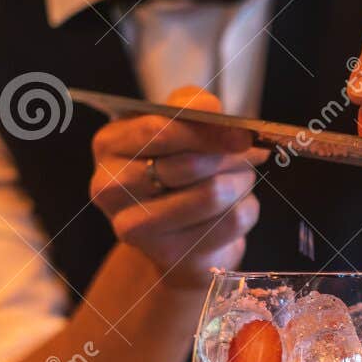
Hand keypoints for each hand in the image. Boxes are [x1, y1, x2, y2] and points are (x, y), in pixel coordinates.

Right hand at [88, 87, 262, 287]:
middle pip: (189, 165)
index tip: (242, 131)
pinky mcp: (169, 255)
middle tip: (252, 153)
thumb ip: (189, 106)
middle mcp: (109, 188)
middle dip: (232, 156)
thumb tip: (210, 110)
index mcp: (109, 145)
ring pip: (213, 194)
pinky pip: (229, 222)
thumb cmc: (177, 166)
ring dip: (242, 182)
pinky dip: (245, 208)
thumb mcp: (177, 126)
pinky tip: (235, 206)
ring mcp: (134, 228)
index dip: (206, 130)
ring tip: (242, 178)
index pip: (158, 130)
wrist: (177, 230)